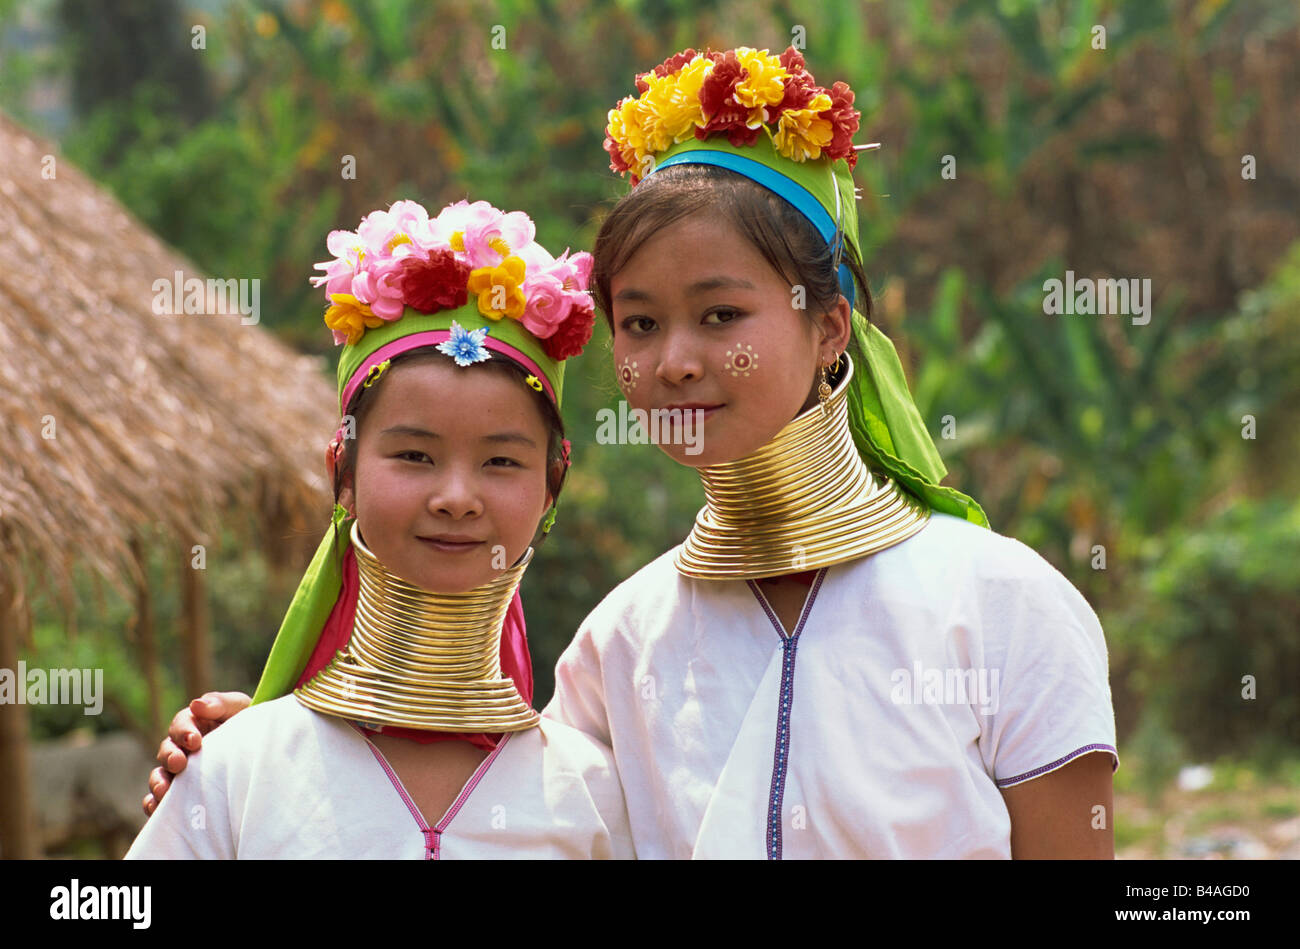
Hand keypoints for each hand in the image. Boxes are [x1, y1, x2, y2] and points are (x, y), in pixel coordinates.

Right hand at [142, 691, 250, 816]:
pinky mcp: (181, 794)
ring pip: (160, 775)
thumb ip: (220, 704)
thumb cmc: (251, 727)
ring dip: (158, 782)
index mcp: (195, 725)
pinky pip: (161, 800)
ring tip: (164, 791)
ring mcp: (180, 772)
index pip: (181, 724)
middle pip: (167, 750)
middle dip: (170, 756)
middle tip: (178, 763)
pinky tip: (156, 808)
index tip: (195, 740)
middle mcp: (183, 749)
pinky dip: (154, 804)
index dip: (184, 731)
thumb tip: (196, 705)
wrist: (265, 755)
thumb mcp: (241, 708)